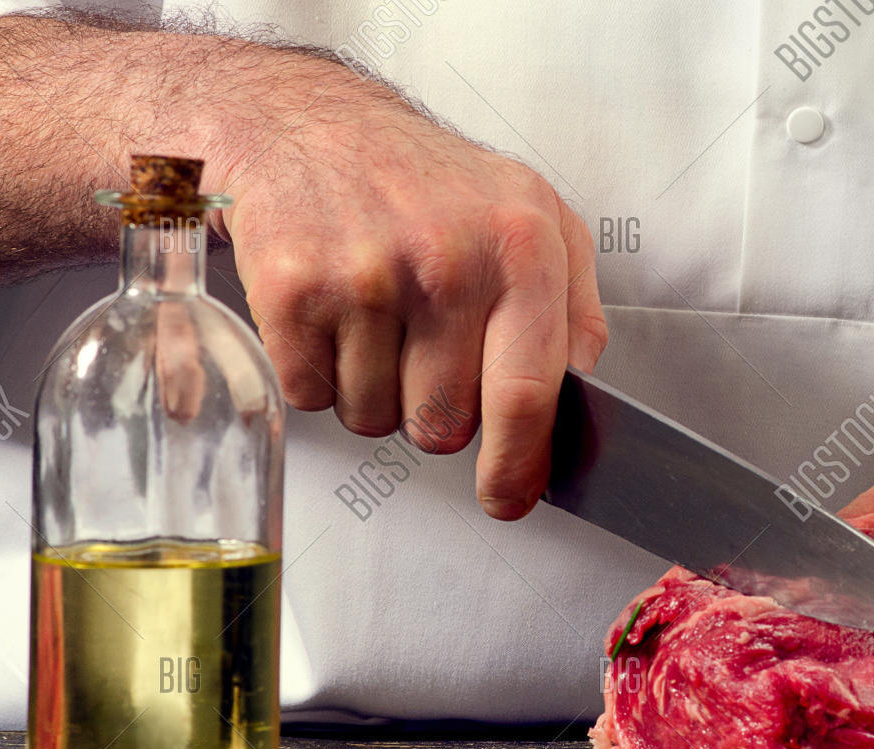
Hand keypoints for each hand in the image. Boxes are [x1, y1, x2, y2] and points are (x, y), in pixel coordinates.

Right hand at [207, 68, 606, 519]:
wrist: (308, 125)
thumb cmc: (429, 183)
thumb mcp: (535, 218)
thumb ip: (576, 309)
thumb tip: (579, 392)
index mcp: (521, 246)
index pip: (526, 394)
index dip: (516, 465)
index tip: (508, 498)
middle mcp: (446, 260)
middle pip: (445, 425)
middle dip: (438, 414)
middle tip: (426, 353)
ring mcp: (365, 276)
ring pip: (376, 420)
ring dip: (376, 395)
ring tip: (379, 323)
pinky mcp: (293, 292)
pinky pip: (315, 397)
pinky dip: (322, 377)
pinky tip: (335, 318)